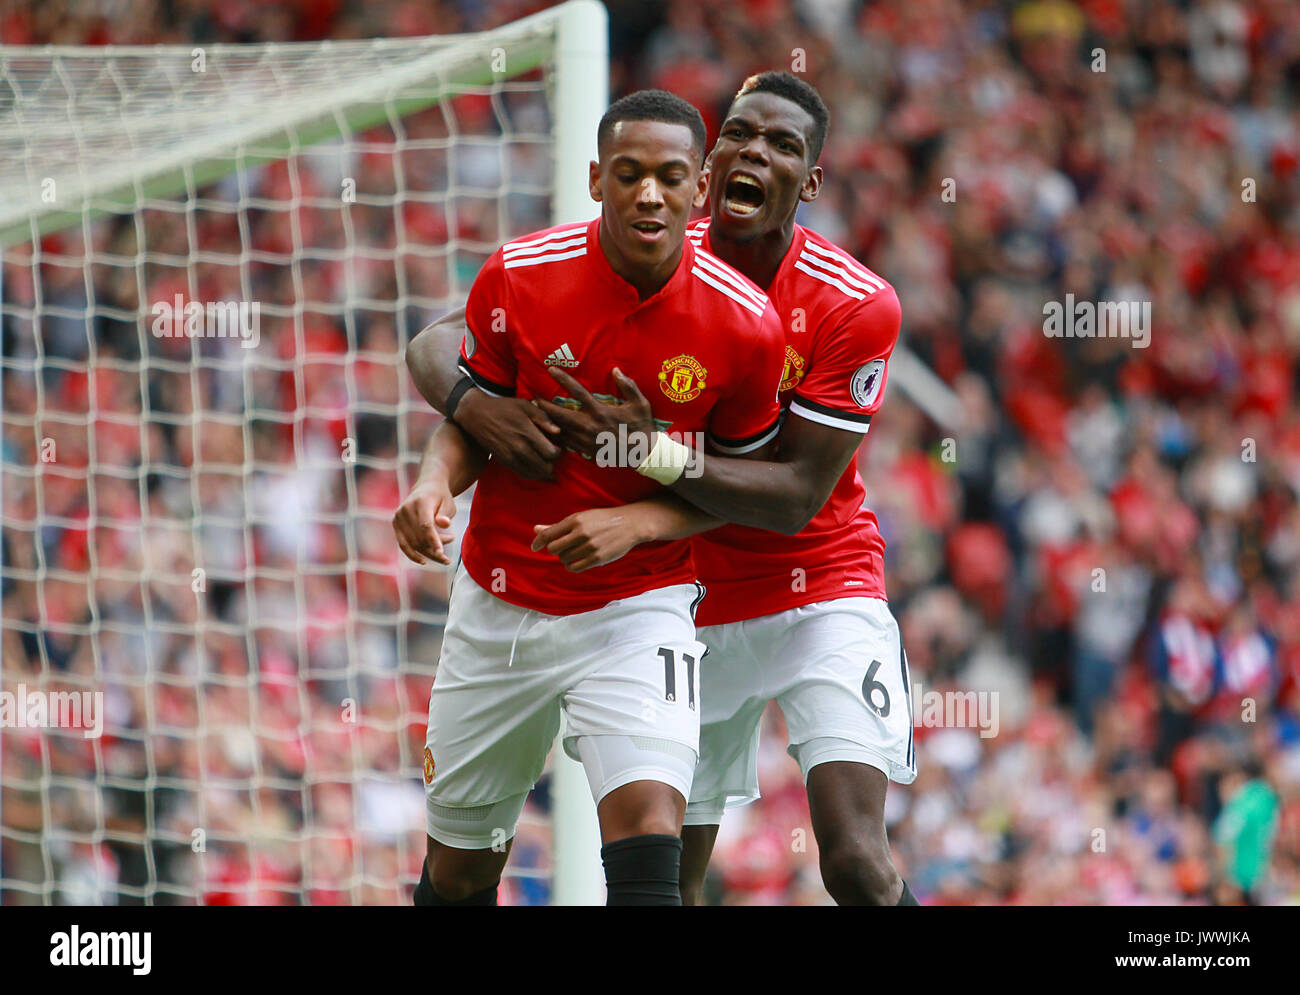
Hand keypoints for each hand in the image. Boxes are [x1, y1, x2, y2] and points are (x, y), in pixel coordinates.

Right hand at [392, 477, 457, 565]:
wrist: (427, 488)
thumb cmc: (441, 497)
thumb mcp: (448, 503)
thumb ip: (445, 514)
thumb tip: (445, 524)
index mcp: (420, 501)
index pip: (426, 525)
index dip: (434, 540)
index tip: (442, 553)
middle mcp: (406, 509)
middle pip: (419, 536)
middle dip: (434, 549)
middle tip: (448, 557)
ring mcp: (398, 516)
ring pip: (413, 542)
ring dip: (428, 552)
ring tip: (443, 553)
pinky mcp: (395, 523)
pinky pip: (403, 543)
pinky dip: (412, 554)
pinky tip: (424, 561)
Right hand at [455, 389, 561, 480]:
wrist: (477, 415)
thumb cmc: (504, 407)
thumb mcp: (526, 406)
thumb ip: (544, 418)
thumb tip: (558, 431)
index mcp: (527, 433)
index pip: (551, 453)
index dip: (558, 452)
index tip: (558, 446)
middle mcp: (519, 448)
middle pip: (545, 467)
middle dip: (553, 462)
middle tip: (552, 454)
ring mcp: (511, 457)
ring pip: (535, 474)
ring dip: (544, 470)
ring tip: (546, 461)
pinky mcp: (504, 462)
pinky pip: (523, 474)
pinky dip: (533, 474)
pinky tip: (537, 469)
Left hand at [530, 507, 650, 571]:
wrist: (630, 524)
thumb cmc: (602, 520)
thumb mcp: (580, 518)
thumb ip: (558, 526)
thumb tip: (535, 529)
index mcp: (575, 520)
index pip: (548, 534)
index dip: (538, 542)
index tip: (534, 547)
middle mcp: (581, 533)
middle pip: (553, 549)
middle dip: (555, 550)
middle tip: (563, 548)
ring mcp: (590, 546)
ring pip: (564, 559)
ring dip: (565, 557)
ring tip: (575, 551)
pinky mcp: (597, 558)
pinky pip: (575, 567)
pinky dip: (572, 565)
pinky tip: (577, 560)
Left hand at [533, 367, 655, 461]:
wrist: (644, 454)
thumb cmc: (643, 426)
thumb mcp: (640, 403)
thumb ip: (628, 386)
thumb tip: (616, 370)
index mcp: (601, 411)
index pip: (577, 391)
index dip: (563, 379)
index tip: (551, 370)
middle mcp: (590, 425)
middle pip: (560, 414)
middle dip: (544, 406)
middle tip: (532, 398)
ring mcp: (587, 440)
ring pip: (561, 430)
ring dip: (547, 422)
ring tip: (535, 415)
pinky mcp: (587, 450)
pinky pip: (567, 443)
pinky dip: (556, 436)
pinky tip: (548, 432)